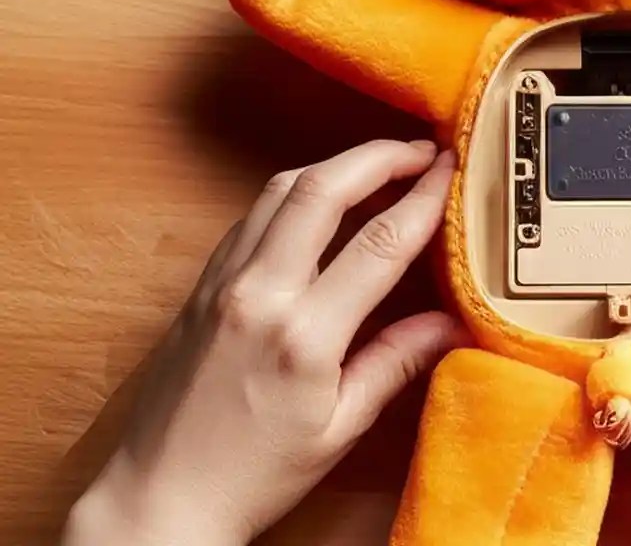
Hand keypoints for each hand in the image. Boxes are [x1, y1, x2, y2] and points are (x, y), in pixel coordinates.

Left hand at [63, 139, 464, 545]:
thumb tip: (453, 323)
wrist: (161, 496)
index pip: (378, 243)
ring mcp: (222, 283)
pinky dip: (293, 194)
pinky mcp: (200, 285)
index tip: (450, 171)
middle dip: (377, 157)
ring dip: (334, 166)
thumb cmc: (253, 474)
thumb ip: (396, 361)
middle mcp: (258, 293)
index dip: (422, 198)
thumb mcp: (340, 427)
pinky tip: (321, 203)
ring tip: (378, 165)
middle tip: (421, 150)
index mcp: (303, 336)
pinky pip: (251, 216)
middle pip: (321, 189)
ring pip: (279, 190)